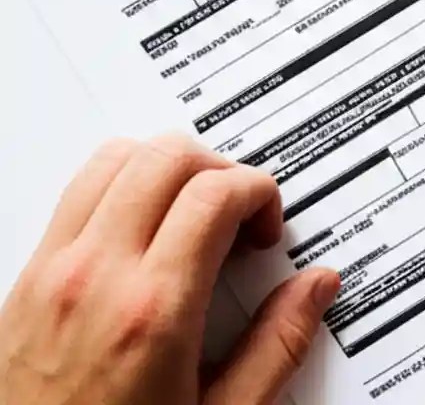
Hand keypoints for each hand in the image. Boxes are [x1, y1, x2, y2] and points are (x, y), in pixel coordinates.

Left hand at [0, 135, 338, 404]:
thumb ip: (276, 348)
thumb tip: (315, 289)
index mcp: (154, 311)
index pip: (214, 193)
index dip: (259, 193)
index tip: (267, 226)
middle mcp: (96, 276)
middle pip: (166, 158)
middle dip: (220, 169)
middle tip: (240, 215)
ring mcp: (52, 270)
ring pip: (117, 157)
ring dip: (168, 168)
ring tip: (195, 211)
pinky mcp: (26, 277)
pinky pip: (77, 190)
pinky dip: (122, 184)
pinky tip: (147, 227)